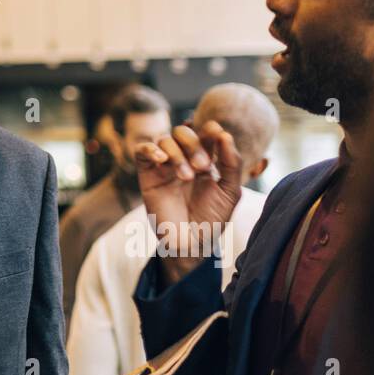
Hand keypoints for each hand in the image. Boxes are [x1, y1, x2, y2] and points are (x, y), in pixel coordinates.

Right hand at [134, 121, 241, 283]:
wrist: (190, 245)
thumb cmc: (212, 220)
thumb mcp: (230, 192)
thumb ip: (231, 163)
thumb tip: (225, 134)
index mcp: (205, 160)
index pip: (205, 134)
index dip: (209, 129)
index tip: (216, 133)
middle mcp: (183, 159)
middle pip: (183, 132)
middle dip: (194, 144)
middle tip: (202, 166)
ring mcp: (164, 166)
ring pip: (164, 139)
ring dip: (177, 153)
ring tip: (186, 177)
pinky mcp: (147, 175)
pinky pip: (142, 150)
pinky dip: (151, 149)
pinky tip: (161, 160)